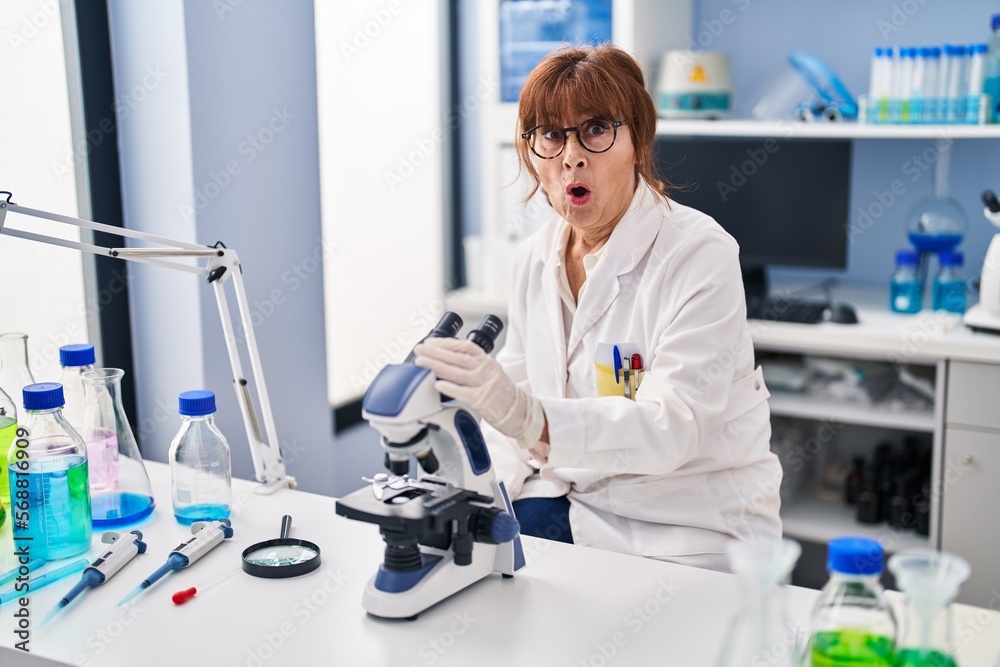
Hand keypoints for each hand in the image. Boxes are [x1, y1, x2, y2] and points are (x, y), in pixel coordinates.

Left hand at [413, 337, 544, 448]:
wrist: (520, 412)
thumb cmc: (502, 394)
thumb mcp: (490, 372)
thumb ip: (472, 366)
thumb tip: (446, 361)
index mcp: (486, 361)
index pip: (465, 347)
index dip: (446, 343)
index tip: (430, 343)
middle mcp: (486, 370)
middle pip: (457, 358)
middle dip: (435, 352)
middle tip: (419, 350)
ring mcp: (485, 384)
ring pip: (457, 372)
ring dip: (436, 366)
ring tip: (421, 363)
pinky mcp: (483, 400)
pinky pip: (463, 392)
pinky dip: (450, 387)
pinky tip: (438, 384)